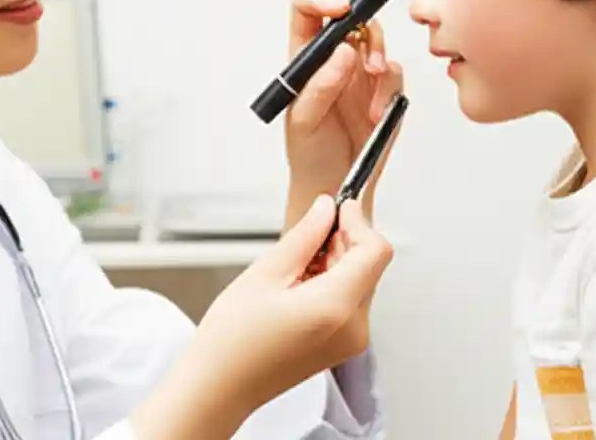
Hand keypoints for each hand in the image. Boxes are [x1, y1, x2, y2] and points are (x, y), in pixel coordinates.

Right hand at [131, 197, 393, 439]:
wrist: (220, 387)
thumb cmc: (232, 340)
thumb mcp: (265, 273)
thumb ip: (304, 236)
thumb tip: (325, 208)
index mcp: (336, 307)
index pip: (375, 251)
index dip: (359, 222)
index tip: (338, 208)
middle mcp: (353, 328)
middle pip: (370, 266)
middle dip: (345, 241)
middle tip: (309, 232)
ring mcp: (351, 341)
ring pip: (361, 282)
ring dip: (337, 262)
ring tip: (295, 264)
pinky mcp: (342, 347)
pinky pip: (350, 303)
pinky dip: (333, 284)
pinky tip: (298, 284)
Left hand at [284, 0, 403, 224]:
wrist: (334, 184)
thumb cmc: (308, 151)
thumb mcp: (303, 121)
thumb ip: (320, 86)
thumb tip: (342, 51)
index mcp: (304, 57)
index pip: (306, 8)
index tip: (341, 9)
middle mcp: (332, 57)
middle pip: (353, 16)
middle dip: (367, 33)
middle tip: (368, 64)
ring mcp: (359, 71)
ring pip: (378, 41)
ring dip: (380, 62)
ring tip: (372, 98)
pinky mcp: (383, 89)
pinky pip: (394, 72)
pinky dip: (390, 91)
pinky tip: (376, 115)